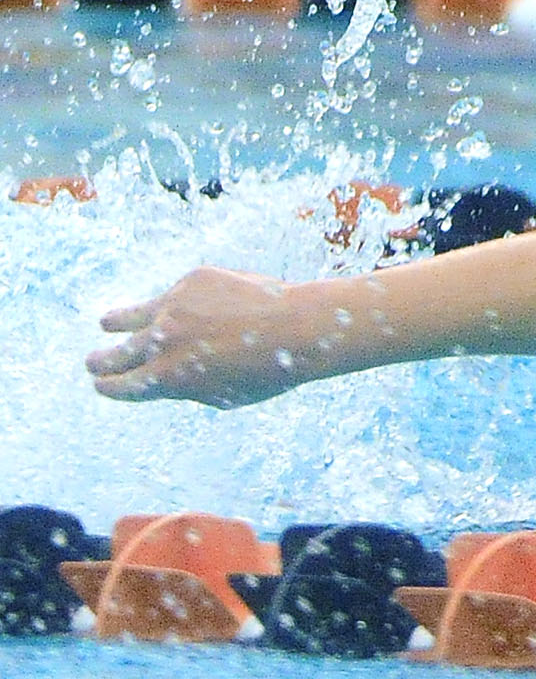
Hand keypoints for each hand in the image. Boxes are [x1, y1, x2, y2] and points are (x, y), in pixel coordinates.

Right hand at [87, 267, 306, 406]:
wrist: (298, 328)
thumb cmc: (268, 371)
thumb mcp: (223, 395)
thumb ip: (186, 387)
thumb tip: (162, 380)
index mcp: (168, 378)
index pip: (121, 386)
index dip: (109, 387)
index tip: (102, 384)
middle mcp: (162, 342)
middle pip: (114, 356)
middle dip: (101, 362)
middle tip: (94, 363)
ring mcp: (173, 308)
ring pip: (128, 317)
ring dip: (116, 323)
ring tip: (108, 323)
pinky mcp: (190, 283)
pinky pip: (171, 296)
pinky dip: (169, 305)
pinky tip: (170, 307)